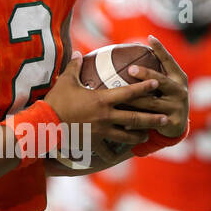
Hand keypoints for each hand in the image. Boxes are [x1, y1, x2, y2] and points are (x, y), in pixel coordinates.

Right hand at [44, 52, 164, 148]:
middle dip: (152, 118)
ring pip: (126, 136)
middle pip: (135, 118)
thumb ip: (75, 67)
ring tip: (147, 136)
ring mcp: (101, 131)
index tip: (157, 84)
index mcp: (103, 99)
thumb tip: (77, 52)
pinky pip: (107, 152)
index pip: (129, 92)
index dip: (144, 87)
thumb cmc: (56, 101)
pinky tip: (119, 157)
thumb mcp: (66, 81)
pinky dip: (114, 156)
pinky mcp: (94, 143)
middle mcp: (106, 116)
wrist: (45, 124)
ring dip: (139, 136)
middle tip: (165, 119)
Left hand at [122, 36, 188, 138]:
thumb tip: (130, 52)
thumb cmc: (165, 99)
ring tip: (120, 97)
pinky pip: (150, 122)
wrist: (177, 126)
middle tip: (130, 69)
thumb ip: (153, 73)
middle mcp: (180, 91)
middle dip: (146, 74)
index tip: (150, 38)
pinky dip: (136, 122)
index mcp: (179, 78)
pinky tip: (123, 122)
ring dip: (135, 100)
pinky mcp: (172, 122)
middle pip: (161, 81)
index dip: (161, 49)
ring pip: (151, 102)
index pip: (169, 61)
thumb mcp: (165, 85)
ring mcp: (177, 107)